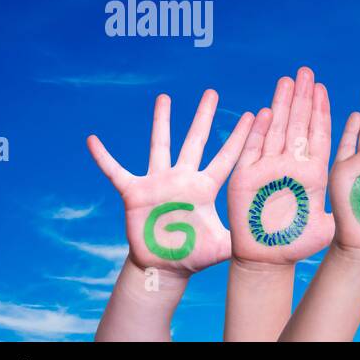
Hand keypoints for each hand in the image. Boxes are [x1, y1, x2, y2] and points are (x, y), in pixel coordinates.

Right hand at [87, 90, 252, 276]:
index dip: (238, 138)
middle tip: (212, 92)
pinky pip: (115, 171)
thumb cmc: (195, 255)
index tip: (254, 115)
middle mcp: (183, 179)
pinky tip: (93, 140)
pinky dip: (103, 158)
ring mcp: (158, 183)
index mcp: (205, 188)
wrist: (165, 267)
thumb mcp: (222, 247)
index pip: (226, 158)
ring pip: (160, 146)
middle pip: (195, 141)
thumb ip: (241, 238)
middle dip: (203, 117)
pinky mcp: (134, 193)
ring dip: (161, 122)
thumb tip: (266, 238)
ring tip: (164, 97)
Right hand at [227, 67, 335, 264]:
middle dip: (302, 98)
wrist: (267, 259)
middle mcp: (291, 166)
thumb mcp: (326, 225)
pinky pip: (251, 150)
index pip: (318, 135)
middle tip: (306, 71)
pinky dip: (256, 132)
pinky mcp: (246, 178)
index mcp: (312, 173)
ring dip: (281, 105)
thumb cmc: (297, 243)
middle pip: (297, 125)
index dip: (320, 112)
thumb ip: (340, 206)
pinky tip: (262, 112)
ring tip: (287, 80)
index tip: (323, 88)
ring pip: (275, 130)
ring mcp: (268, 169)